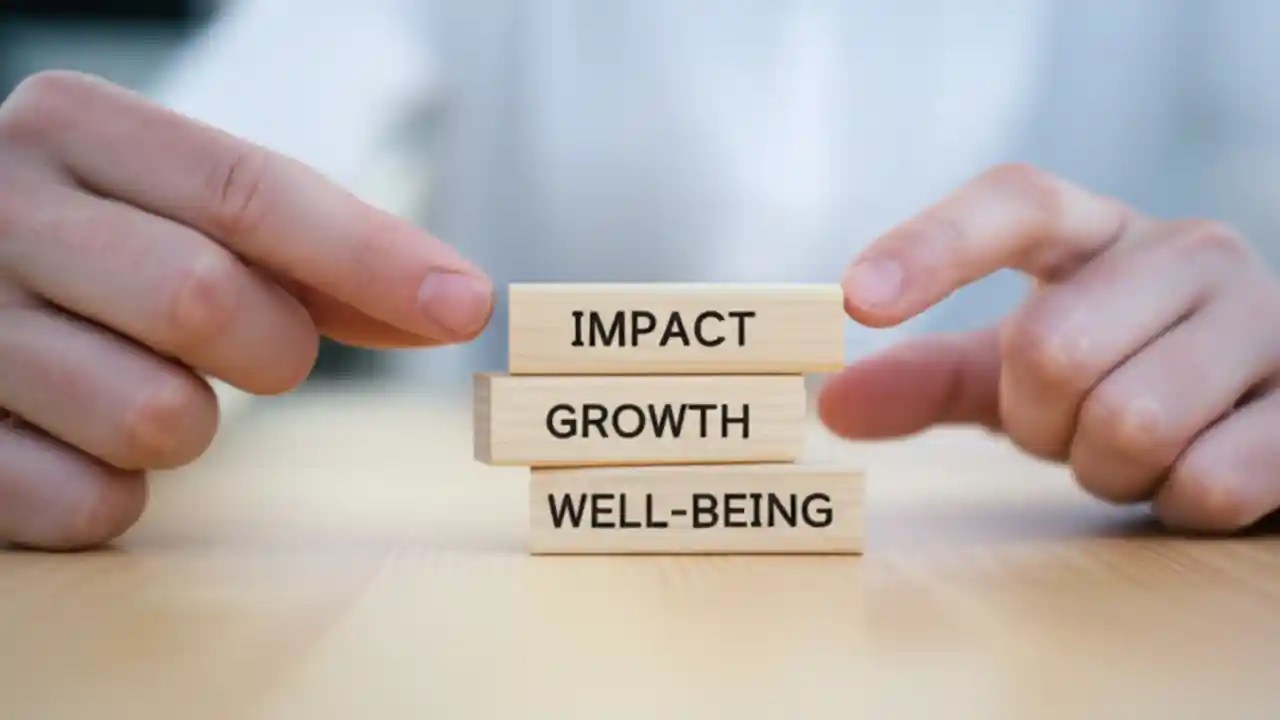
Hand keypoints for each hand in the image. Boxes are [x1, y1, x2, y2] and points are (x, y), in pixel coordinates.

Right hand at [0, 72, 492, 548]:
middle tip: (257, 349)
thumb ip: (318, 254)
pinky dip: (120, 490)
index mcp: (73, 129)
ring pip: (154, 417)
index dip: (370, 257)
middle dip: (271, 348)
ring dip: (189, 423)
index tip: (464, 306)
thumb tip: (454, 302)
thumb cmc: (107, 246)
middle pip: (203, 299)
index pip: (248, 189)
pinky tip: (84, 441)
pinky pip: (92, 504)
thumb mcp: (195, 215)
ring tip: (144, 383)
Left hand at [819, 164, 1279, 532]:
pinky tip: (1197, 474)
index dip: (931, 246)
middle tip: (1072, 426)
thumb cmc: (1120, 378)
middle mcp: (1190, 252)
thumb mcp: (1018, 372)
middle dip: (1040, 422)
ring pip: (1131, 423)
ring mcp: (1268, 320)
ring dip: (1108, 469)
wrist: (1269, 415)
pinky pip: (1208, 480)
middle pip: (1051, 347)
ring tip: (1137, 449)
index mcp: (1101, 231)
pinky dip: (1177, 504)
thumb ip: (930, 378)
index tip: (855, 301)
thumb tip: (831, 403)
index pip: (1015, 202)